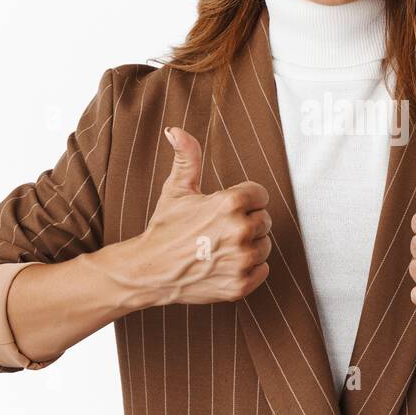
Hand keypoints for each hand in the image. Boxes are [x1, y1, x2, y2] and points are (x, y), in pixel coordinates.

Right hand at [109, 125, 271, 307]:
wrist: (150, 271)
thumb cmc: (165, 228)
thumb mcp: (177, 189)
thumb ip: (187, 156)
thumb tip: (176, 130)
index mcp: (229, 204)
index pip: (260, 195)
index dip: (244, 200)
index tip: (227, 208)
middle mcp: (239, 231)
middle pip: (264, 220)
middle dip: (246, 222)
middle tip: (220, 230)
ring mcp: (241, 260)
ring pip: (265, 245)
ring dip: (249, 245)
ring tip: (221, 247)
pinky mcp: (241, 284)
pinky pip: (263, 270)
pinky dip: (249, 268)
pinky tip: (226, 264)